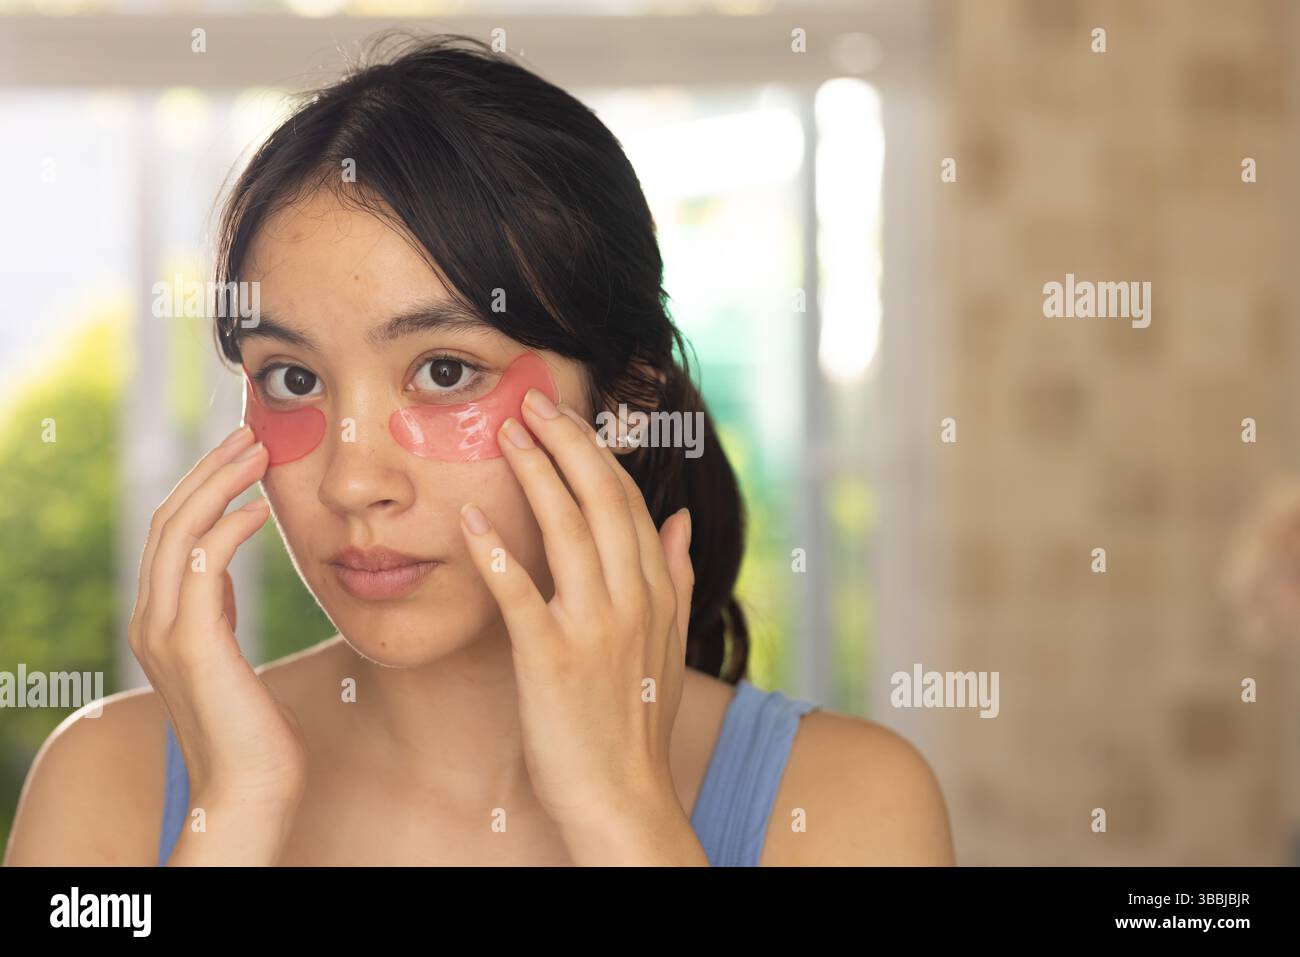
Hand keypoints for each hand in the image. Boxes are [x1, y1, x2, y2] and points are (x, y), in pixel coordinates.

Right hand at [128, 426, 307, 859]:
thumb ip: (214, 608)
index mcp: (161, 619)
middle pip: (168, 520)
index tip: (242, 454)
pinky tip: (261, 509)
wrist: (250, 789)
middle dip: (209, 471)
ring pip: (177, 533)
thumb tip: (218, 565)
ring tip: (259, 452)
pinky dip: (229, 528)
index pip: (171, 532)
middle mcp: (151, 620)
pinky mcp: (190, 645)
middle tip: (251, 434)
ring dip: (218, 485)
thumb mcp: (227, 651)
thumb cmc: (255, 727)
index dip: (203, 486)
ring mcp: (163, 632)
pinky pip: (201, 566)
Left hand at [458, 388, 696, 854]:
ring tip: (506, 435)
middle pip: (600, 500)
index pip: (627, 502)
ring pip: (567, 531)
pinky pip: (521, 595)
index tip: (564, 418)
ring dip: (536, 475)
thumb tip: (678, 519)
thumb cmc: (636, 720)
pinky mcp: (552, 660)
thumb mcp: (669, 644)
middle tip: (532, 402)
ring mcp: (594, 628)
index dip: (594, 452)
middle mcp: (632, 600)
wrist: (622, 797)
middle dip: (566, 443)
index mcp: (656, 592)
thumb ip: (675, 576)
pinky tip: (473, 518)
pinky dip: (497, 553)